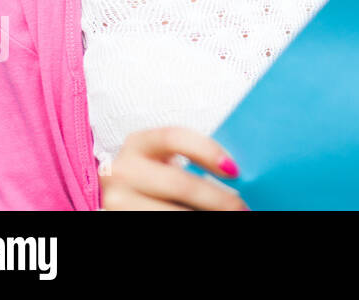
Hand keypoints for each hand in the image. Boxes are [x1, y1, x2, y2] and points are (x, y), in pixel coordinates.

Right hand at [99, 126, 248, 210]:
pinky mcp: (118, 218)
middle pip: (178, 183)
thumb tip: (237, 171)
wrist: (123, 197)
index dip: (207, 150)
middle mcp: (121, 170)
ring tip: (230, 215)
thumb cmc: (155, 177)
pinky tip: (204, 218)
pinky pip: (159, 221)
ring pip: (169, 211)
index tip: (234, 169)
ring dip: (205, 214)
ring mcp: (117, 200)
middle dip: (216, 198)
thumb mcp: (166, 162)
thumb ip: (194, 161)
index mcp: (139, 144)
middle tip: (241, 207)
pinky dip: (188, 220)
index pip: (174, 137)